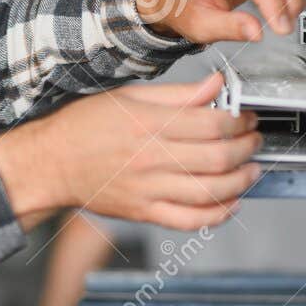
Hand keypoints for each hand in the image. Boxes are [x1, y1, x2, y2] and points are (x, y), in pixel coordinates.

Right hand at [0, 73, 260, 231]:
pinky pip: (189, 220)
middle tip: (254, 141)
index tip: (247, 117)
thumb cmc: (84, 126)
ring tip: (251, 170)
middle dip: (247, 149)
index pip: (212, 123)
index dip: (240, 120)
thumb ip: (178, 94)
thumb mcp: (130, 96)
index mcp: (149, 123)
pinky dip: (217, 215)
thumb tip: (216, 85)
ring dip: (241, 182)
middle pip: (218, 157)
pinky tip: (230, 203)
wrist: (50, 162)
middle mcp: (151, 157)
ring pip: (210, 191)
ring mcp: (148, 189)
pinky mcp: (143, 212)